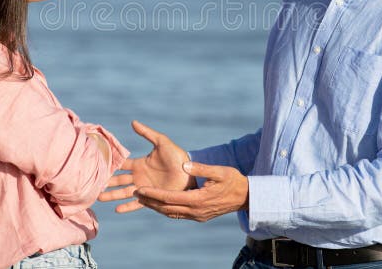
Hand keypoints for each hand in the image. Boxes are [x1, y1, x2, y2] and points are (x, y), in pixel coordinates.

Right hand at [98, 120, 193, 212]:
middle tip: (92, 185)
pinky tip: (117, 210)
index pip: (121, 165)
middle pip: (118, 180)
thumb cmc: (177, 156)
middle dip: (106, 183)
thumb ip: (147, 133)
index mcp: (140, 164)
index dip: (110, 166)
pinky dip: (127, 207)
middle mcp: (139, 177)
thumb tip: (133, 122)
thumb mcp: (161, 142)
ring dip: (112, 195)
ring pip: (124, 192)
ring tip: (99, 198)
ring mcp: (145, 188)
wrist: (190, 173)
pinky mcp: (151, 197)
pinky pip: (137, 203)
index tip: (96, 166)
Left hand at [134, 161, 248, 221]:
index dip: (153, 194)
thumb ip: (201, 168)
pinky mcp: (199, 216)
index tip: (140, 189)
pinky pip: (179, 214)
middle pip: (167, 208)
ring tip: (143, 200)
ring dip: (157, 207)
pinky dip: (167, 209)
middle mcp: (196, 211)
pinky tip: (160, 203)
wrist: (246, 197)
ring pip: (171, 213)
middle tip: (135, 194)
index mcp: (198, 199)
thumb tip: (185, 164)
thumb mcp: (220, 171)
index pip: (170, 198)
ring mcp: (198, 216)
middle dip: (150, 202)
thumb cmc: (233, 181)